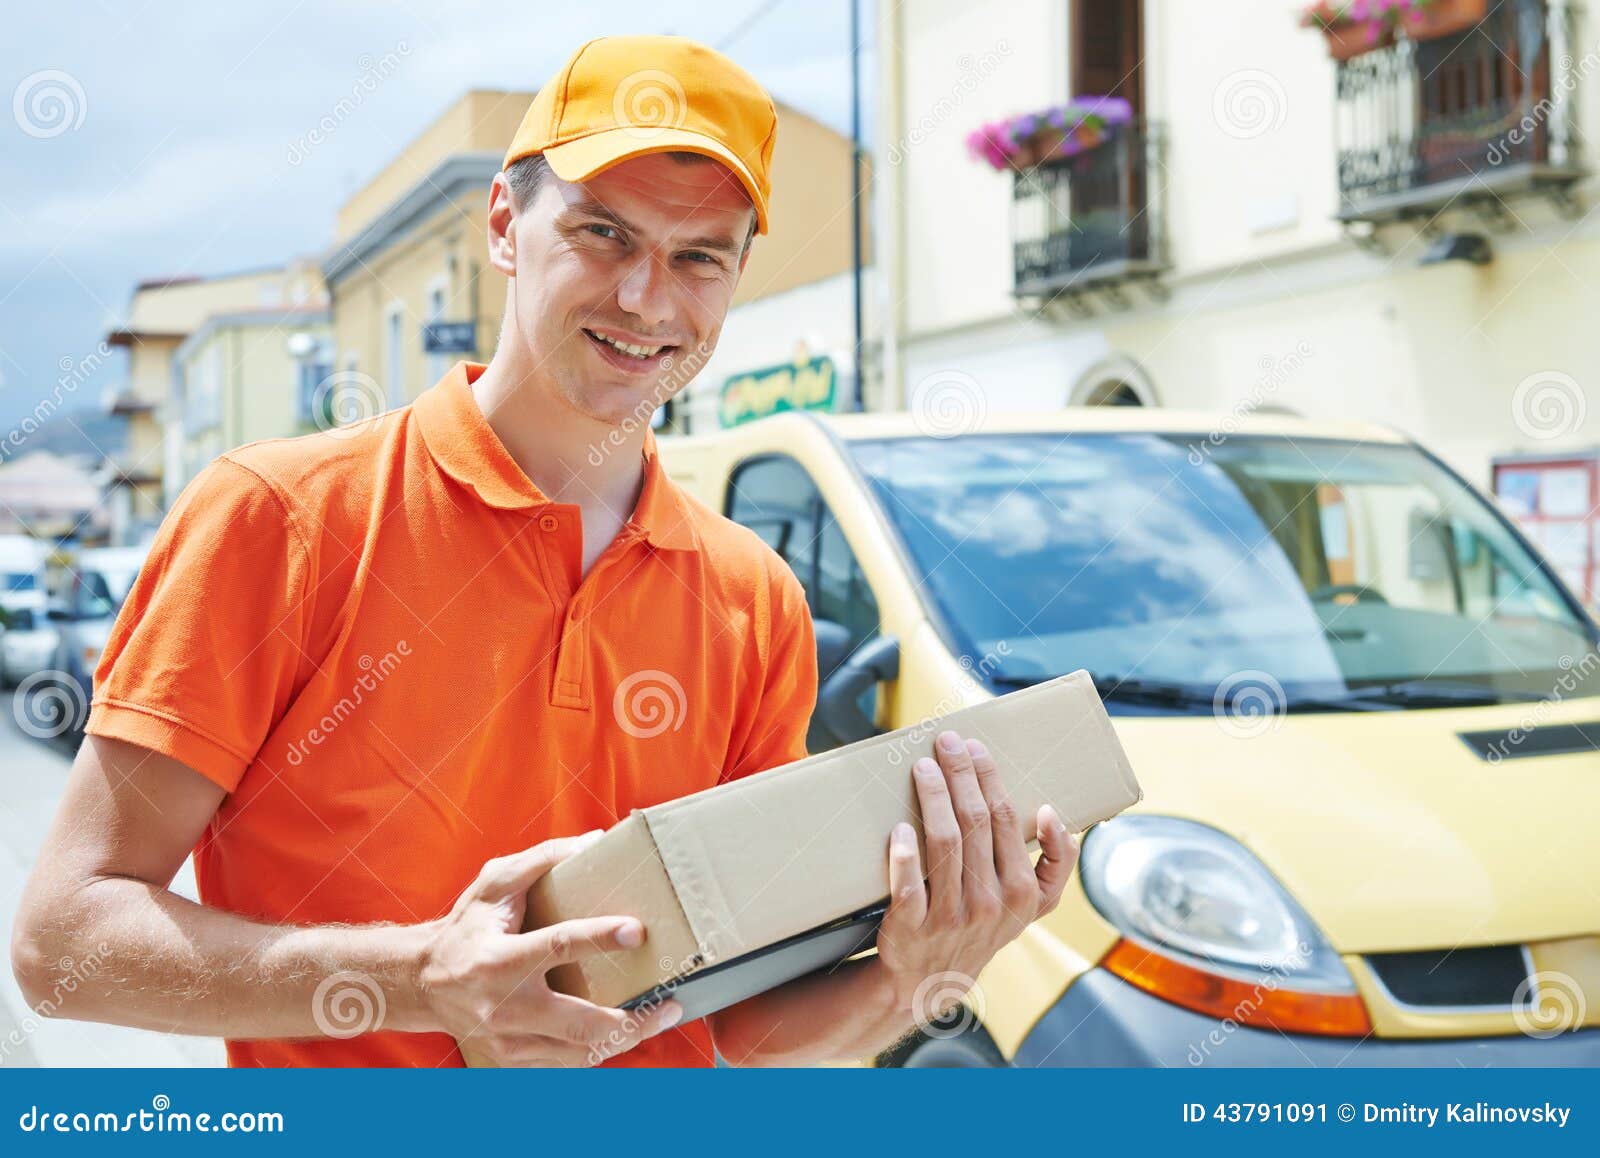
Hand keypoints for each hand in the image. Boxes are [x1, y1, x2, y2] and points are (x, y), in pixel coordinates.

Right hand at [418, 833, 682, 1066]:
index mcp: (498, 959)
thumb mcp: (493, 885)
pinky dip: (599, 1050)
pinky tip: (625, 1034)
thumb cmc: (465, 928)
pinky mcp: (510, 1060)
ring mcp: (506, 1041)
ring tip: (660, 1018)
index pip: (556, 946)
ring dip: (625, 1040)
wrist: (422, 984)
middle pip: (577, 1022)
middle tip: (670, 1003)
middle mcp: (502, 1006)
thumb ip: (540, 860)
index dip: (598, 938)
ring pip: (577, 1052)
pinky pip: (565, 1062)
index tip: (637, 931)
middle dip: (630, 1018)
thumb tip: (594, 841)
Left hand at [876, 730, 1078, 1026]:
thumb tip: (1055, 813)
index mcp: (1022, 893)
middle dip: (963, 775)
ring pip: (944, 845)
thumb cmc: (984, 925)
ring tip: (924, 767)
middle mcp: (990, 904)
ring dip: (934, 799)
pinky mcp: (912, 928)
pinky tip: (900, 827)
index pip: (1008, 822)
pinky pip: (908, 886)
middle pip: (976, 824)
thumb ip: (1056, 865)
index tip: (979, 749)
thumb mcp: (1031, 906)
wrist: (934, 980)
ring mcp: (950, 917)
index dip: (993, 781)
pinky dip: (904, 855)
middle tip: (949, 741)